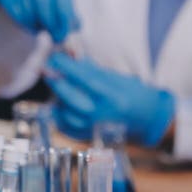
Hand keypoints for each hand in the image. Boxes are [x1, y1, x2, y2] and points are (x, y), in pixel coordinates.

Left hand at [45, 53, 174, 145]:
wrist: (145, 119)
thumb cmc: (131, 94)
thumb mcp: (115, 78)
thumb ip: (90, 70)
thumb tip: (68, 55)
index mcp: (114, 99)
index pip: (85, 80)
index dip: (68, 67)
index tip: (56, 57)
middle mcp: (103, 116)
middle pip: (71, 98)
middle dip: (56, 82)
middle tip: (47, 69)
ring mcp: (94, 129)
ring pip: (65, 113)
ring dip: (56, 97)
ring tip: (56, 86)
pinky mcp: (87, 136)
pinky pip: (65, 126)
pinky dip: (58, 114)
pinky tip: (58, 104)